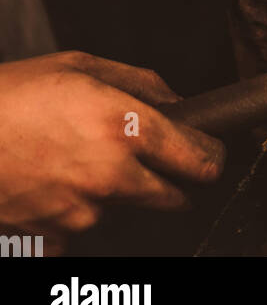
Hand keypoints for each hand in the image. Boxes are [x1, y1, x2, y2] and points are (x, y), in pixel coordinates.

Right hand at [0, 51, 224, 251]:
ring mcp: (84, 213)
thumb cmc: (11, 97)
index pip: (200, 159)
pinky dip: (78, 211)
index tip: (208, 151)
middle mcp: (111, 176)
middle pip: (176, 196)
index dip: (209, 154)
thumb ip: (141, 83)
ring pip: (127, 210)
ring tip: (77, 159)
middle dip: (171, 178)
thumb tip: (178, 101)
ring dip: (117, 192)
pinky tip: (55, 183)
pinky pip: (85, 229)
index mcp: (125, 127)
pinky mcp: (57, 238)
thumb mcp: (80, 66)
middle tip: (148, 157)